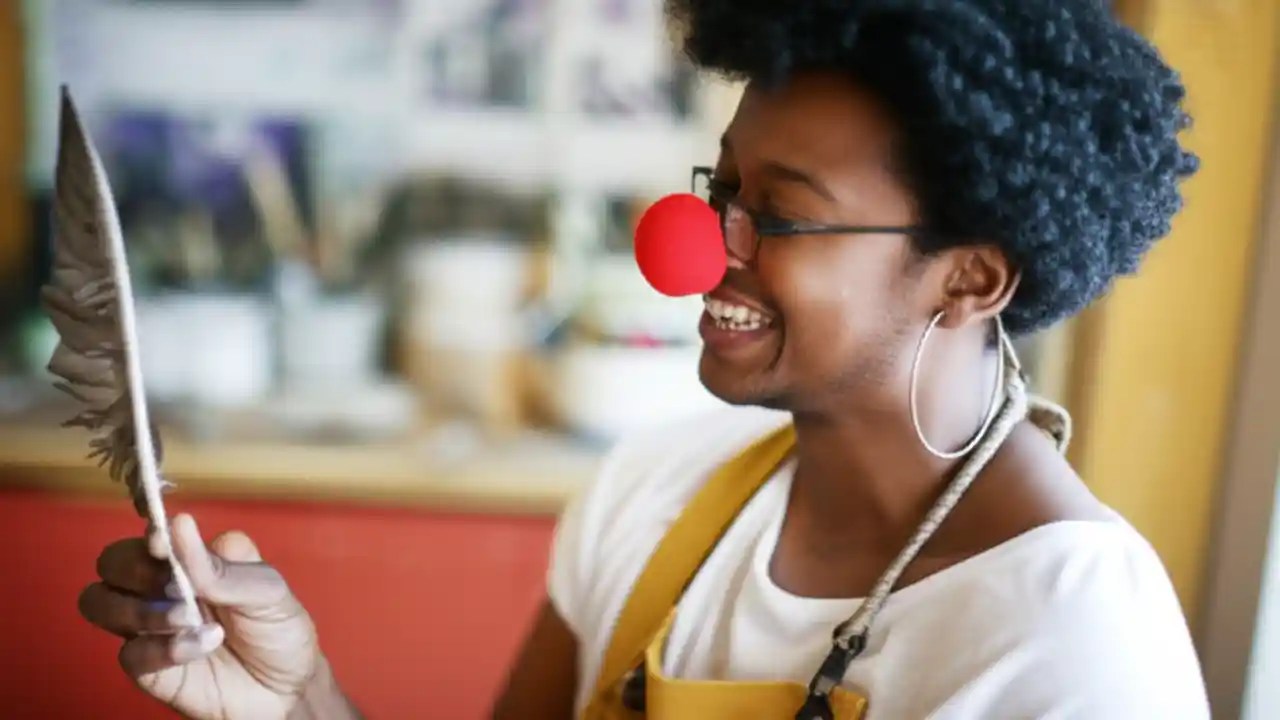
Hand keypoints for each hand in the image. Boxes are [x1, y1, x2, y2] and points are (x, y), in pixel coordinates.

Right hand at [79, 514, 320, 719]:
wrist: (287, 687)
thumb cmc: (277, 628)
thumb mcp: (266, 590)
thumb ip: (222, 564)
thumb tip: (180, 523)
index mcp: (190, 560)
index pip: (150, 535)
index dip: (149, 533)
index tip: (162, 541)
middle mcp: (160, 588)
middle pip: (111, 563)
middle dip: (136, 569)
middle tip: (177, 585)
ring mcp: (149, 628)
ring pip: (100, 603)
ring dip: (143, 610)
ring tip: (190, 617)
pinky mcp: (148, 668)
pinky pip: (129, 653)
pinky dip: (163, 647)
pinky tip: (202, 645)